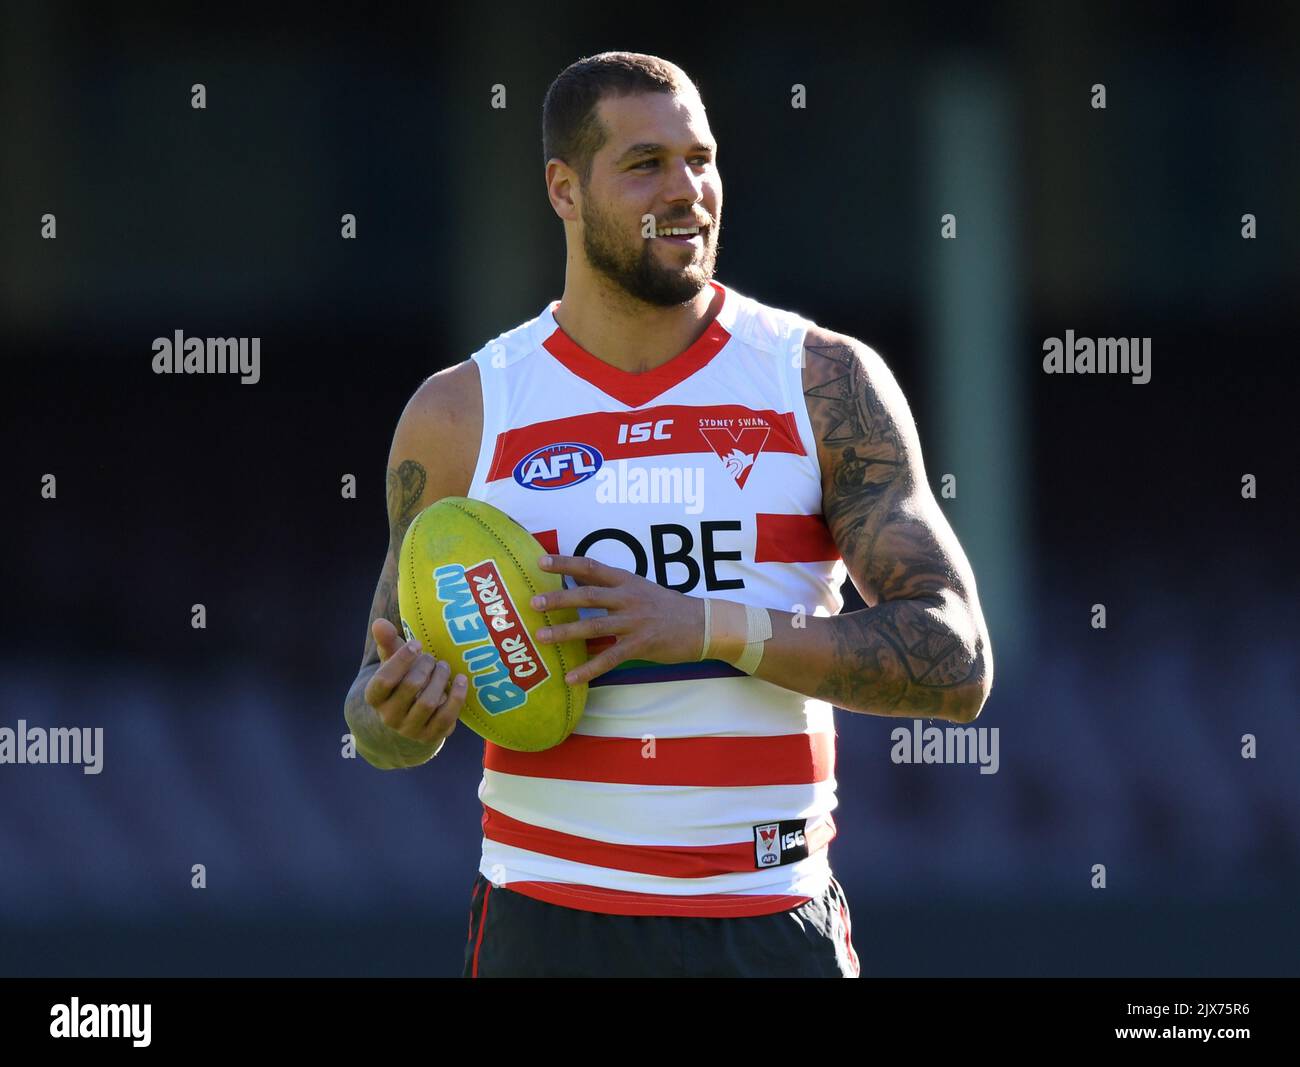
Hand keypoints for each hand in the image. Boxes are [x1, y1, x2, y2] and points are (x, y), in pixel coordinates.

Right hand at [364, 618, 467, 746]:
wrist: (412, 715)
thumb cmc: (403, 679)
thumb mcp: (393, 661)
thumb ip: (387, 642)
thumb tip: (380, 623)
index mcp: (375, 697)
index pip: (383, 680)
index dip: (401, 659)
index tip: (417, 643)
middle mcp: (389, 716)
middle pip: (410, 687)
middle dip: (426, 666)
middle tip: (433, 657)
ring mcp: (410, 730)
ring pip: (428, 703)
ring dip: (441, 679)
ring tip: (445, 666)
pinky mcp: (431, 736)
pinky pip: (446, 718)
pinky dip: (457, 697)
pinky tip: (461, 680)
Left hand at [530, 554, 704, 684]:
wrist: (702, 625)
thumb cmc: (667, 608)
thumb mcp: (640, 590)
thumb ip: (610, 590)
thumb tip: (576, 586)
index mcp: (626, 581)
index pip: (591, 566)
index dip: (565, 563)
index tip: (541, 562)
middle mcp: (628, 597)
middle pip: (587, 595)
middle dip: (558, 599)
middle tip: (533, 603)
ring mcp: (634, 621)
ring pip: (593, 625)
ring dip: (565, 631)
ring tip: (541, 637)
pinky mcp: (641, 644)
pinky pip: (610, 657)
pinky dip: (589, 669)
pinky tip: (571, 677)